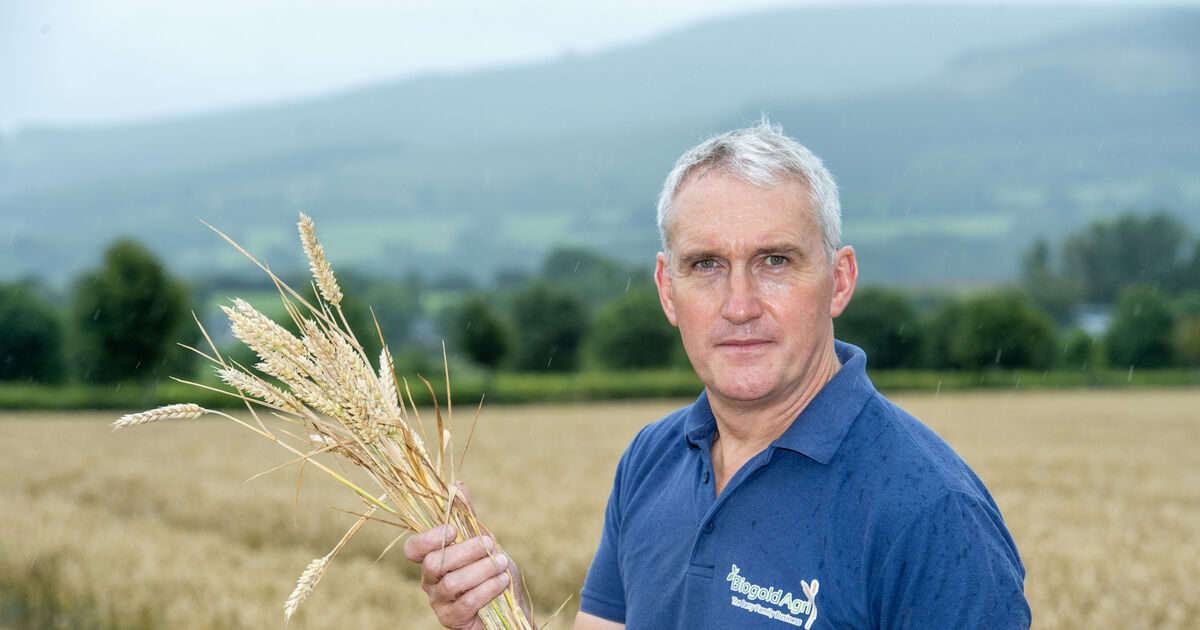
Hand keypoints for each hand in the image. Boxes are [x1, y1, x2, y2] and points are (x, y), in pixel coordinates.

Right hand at [403, 485, 522, 629]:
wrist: (508, 606)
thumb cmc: (492, 572)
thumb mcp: (483, 542)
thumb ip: (467, 518)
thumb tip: (458, 484)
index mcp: (432, 559)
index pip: (413, 549)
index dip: (429, 538)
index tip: (454, 530)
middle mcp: (429, 581)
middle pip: (434, 563)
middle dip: (466, 551)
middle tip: (491, 545)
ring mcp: (438, 602)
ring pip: (452, 583)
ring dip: (482, 570)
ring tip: (502, 564)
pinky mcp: (451, 620)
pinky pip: (465, 604)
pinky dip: (486, 589)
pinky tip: (502, 581)